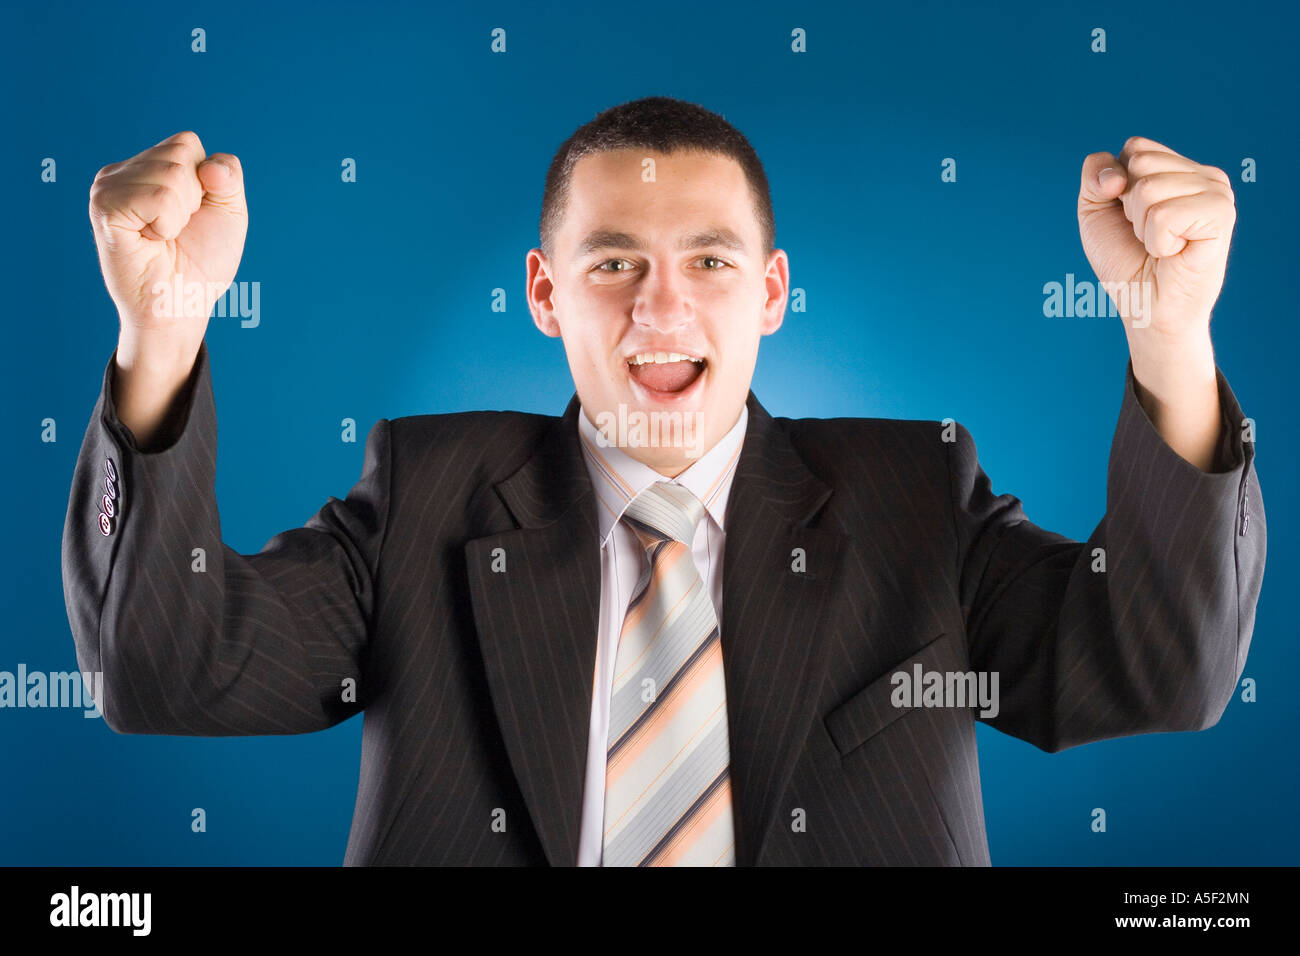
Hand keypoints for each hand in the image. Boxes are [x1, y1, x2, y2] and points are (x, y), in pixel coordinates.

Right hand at [89, 130, 247, 354]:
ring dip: (181, 214)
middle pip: (180, 153)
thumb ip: (229, 177)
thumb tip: (211, 166)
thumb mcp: (229, 213)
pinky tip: (152, 239)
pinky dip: (167, 223)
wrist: (182, 305)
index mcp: (149, 167)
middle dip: (195, 197)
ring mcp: (109, 187)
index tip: (193, 215)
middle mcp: (124, 172)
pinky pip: (159, 197)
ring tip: (163, 236)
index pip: (187, 142)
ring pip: (171, 173)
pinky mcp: (104, 207)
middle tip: (177, 230)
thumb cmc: (201, 262)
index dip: (206, 181)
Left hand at [1077, 136, 1234, 343]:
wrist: (1144, 307)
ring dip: (1142, 226)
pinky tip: (1174, 252)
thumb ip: (1094, 175)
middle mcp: (1203, 174)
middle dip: (1128, 206)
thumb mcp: (1095, 211)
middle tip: (1147, 234)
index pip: (1135, 147)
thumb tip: (1117, 176)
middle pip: (1140, 162)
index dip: (1116, 185)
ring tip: (1162, 245)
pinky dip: (1157, 241)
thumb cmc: (1124, 261)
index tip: (1129, 217)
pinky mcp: (1221, 215)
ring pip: (1149, 188)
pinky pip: (1164, 215)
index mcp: (1178, 168)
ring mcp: (1216, 192)